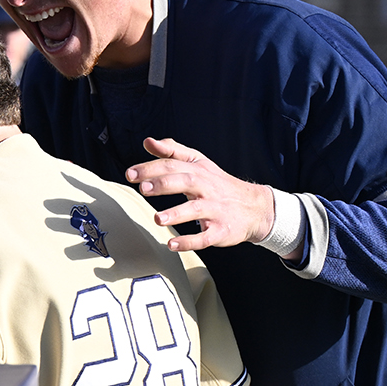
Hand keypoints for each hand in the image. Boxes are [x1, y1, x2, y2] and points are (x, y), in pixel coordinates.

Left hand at [126, 137, 277, 253]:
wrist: (255, 208)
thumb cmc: (219, 185)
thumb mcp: (199, 163)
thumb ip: (172, 151)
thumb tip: (148, 141)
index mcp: (199, 170)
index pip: (173, 164)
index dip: (151, 168)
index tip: (131, 174)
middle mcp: (207, 187)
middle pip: (185, 181)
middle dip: (164, 184)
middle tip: (143, 188)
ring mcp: (216, 209)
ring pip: (196, 209)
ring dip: (176, 213)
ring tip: (158, 219)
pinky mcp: (221, 230)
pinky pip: (205, 236)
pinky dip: (189, 241)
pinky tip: (172, 244)